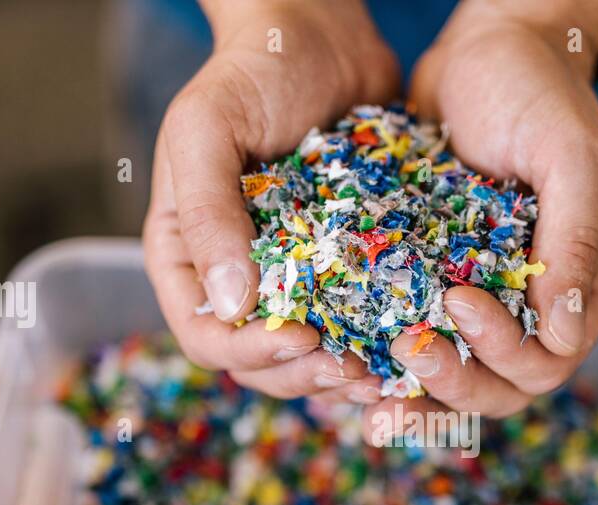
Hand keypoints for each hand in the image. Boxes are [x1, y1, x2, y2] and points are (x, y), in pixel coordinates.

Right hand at [143, 0, 397, 402]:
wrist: (321, 36)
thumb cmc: (252, 72)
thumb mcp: (207, 128)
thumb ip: (206, 211)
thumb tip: (231, 303)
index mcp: (188, 257)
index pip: (206, 335)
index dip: (250, 352)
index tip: (301, 340)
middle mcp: (236, 279)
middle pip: (259, 362)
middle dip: (304, 375)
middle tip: (354, 370)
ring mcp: (291, 279)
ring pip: (309, 357)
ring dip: (343, 376)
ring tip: (385, 373)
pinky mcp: (340, 270)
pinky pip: (354, 325)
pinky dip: (377, 344)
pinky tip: (409, 345)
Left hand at [347, 0, 597, 442]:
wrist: (487, 48)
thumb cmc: (540, 92)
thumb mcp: (571, 157)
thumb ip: (576, 242)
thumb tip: (565, 336)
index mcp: (580, 287)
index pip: (548, 361)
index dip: (504, 353)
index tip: (458, 300)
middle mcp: (533, 308)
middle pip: (499, 388)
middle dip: (453, 381)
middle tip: (407, 347)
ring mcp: (483, 301)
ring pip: (453, 379)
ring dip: (413, 391)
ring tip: (364, 382)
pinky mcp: (432, 285)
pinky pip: (411, 340)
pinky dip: (381, 362)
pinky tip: (344, 363)